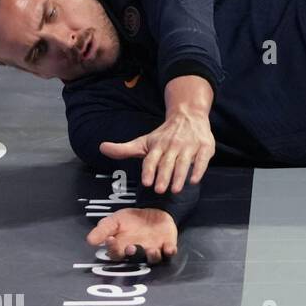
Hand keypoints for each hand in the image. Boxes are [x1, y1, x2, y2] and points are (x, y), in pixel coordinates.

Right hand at [86, 207, 178, 263]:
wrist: (153, 209)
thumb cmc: (131, 220)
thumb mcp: (115, 221)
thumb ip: (103, 230)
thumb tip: (90, 240)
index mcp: (123, 248)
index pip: (116, 254)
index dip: (113, 249)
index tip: (111, 239)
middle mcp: (138, 252)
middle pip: (135, 260)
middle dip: (133, 255)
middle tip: (131, 247)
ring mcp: (154, 249)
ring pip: (153, 259)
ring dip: (152, 256)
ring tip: (151, 250)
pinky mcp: (168, 244)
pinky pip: (170, 252)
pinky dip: (169, 251)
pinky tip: (168, 248)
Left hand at [99, 110, 214, 194]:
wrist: (189, 115)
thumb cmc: (165, 135)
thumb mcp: (144, 141)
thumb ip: (124, 149)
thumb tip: (101, 148)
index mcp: (157, 145)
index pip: (152, 159)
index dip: (149, 170)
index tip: (146, 182)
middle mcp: (173, 145)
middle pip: (167, 162)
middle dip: (163, 176)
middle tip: (159, 189)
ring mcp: (190, 146)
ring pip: (184, 162)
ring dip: (179, 176)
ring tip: (175, 189)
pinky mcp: (204, 147)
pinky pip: (202, 160)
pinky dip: (198, 170)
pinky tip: (194, 180)